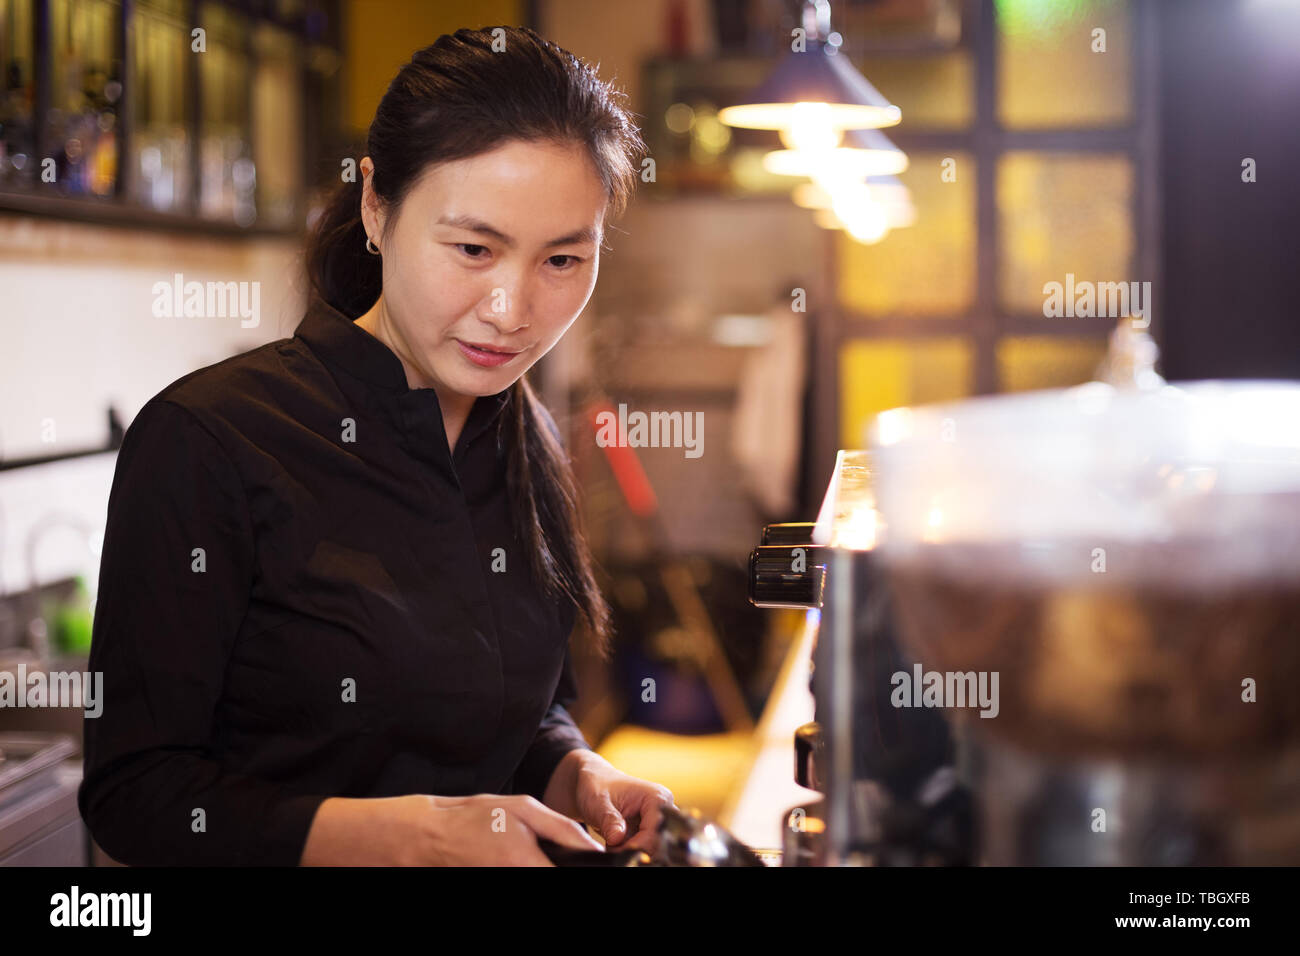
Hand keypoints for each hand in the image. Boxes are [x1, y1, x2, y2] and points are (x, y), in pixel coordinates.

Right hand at [300, 793, 603, 865]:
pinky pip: (529, 880)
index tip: (601, 863)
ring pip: (544, 883)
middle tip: (567, 855)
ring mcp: (507, 887)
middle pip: (560, 880)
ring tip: (545, 854)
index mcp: (529, 864)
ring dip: (552, 868)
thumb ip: (563, 829)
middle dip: (571, 869)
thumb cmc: (476, 818)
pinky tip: (530, 859)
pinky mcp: (498, 886)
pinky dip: (534, 870)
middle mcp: (518, 881)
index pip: (574, 876)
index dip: (590, 869)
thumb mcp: (524, 809)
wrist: (431, 836)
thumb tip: (595, 847)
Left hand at [568, 751, 675, 853]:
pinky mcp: (651, 832)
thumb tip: (617, 838)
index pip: (655, 831)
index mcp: (657, 797)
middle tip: (612, 846)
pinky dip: (629, 850)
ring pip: (651, 849)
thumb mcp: (598, 801)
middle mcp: (663, 810)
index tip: (616, 848)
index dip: (637, 844)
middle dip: (634, 849)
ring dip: (631, 850)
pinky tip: (616, 843)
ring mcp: (658, 822)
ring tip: (612, 841)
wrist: (593, 785)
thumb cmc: (597, 786)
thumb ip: (609, 820)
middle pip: (657, 843)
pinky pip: (644, 849)